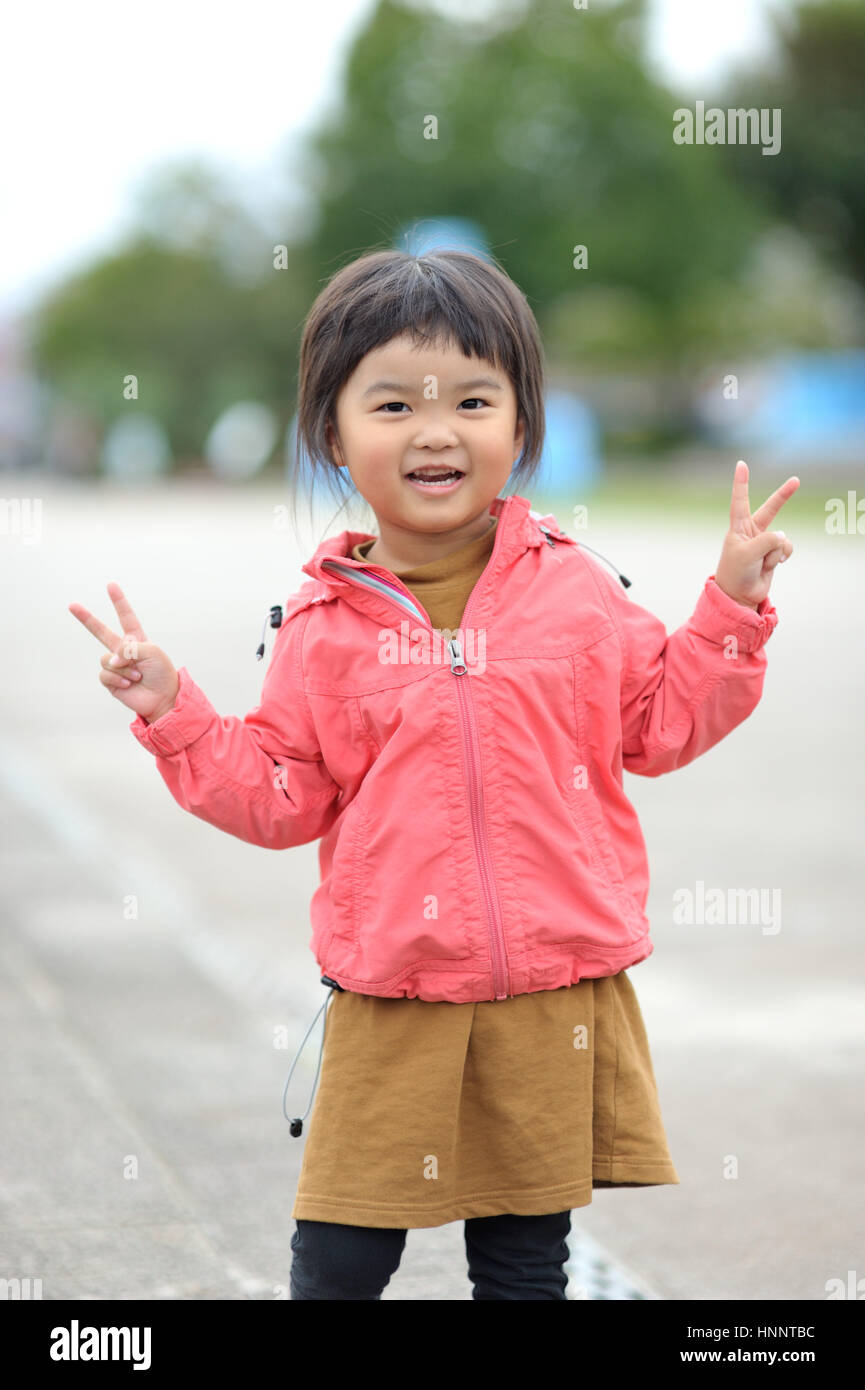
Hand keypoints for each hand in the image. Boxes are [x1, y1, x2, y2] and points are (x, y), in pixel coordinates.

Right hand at [68, 582, 179, 722]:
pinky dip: (118, 678)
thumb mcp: (151, 652)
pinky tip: (129, 683)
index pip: (126, 616)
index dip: (118, 601)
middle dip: (86, 618)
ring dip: (124, 668)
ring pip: (107, 659)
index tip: (111, 585)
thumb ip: (129, 648)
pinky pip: (105, 673)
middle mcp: (123, 650)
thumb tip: (111, 660)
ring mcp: (115, 665)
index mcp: (136, 639)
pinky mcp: (110, 680)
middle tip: (72, 605)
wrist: (163, 697)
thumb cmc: (162, 673)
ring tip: (138, 675)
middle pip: (100, 631)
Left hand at [714, 461, 798, 609]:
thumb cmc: (736, 573)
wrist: (740, 596)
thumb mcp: (748, 554)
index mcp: (738, 527)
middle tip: (796, 480)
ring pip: (780, 538)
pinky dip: (782, 556)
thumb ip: (767, 540)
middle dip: (783, 495)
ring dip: (774, 552)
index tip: (741, 464)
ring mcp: (764, 542)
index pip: (740, 500)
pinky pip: (786, 547)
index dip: (741, 482)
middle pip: (770, 509)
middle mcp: (752, 531)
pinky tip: (774, 564)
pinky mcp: (773, 554)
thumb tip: (782, 537)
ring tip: (760, 563)